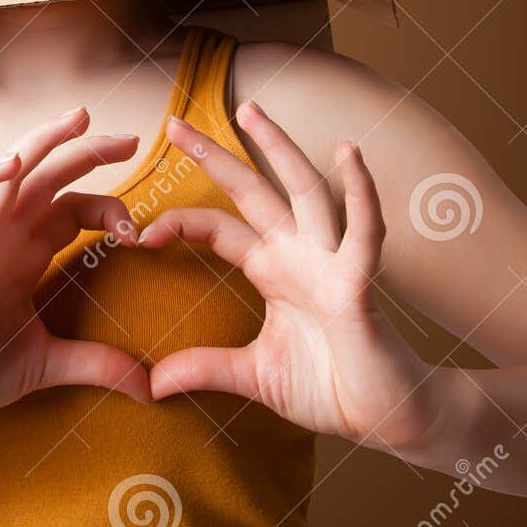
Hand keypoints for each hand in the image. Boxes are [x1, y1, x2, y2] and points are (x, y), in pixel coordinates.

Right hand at [0, 108, 151, 425]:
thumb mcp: (46, 365)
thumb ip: (96, 364)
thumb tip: (151, 388)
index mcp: (25, 255)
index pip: (72, 209)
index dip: (109, 209)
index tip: (139, 234)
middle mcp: (3, 239)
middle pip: (48, 178)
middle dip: (87, 153)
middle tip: (131, 138)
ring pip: (8, 176)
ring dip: (41, 144)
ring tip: (77, 119)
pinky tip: (8, 163)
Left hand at [141, 103, 438, 453]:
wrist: (387, 415)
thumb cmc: (330, 388)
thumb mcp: (254, 376)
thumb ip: (206, 369)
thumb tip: (152, 385)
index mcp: (273, 271)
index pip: (218, 229)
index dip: (180, 223)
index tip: (140, 233)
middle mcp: (300, 255)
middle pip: (252, 192)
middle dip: (215, 156)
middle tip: (174, 121)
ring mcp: (332, 263)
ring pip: (304, 192)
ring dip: (279, 150)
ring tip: (253, 111)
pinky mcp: (360, 283)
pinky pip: (363, 231)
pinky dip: (360, 193)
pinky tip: (349, 154)